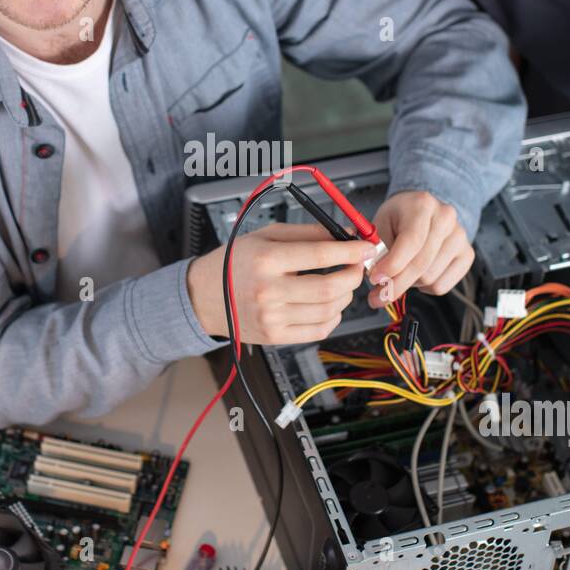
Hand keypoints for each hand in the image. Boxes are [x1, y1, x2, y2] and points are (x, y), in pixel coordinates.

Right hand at [187, 222, 375, 344]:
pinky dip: (334, 317)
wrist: (204, 296)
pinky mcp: (275, 336)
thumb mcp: (266, 236)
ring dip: (346, 296)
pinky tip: (330, 305)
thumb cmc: (235, 262)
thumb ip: (307, 233)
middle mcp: (269, 291)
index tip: (365, 246)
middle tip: (357, 266)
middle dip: (353, 275)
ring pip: (328, 310)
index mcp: (267, 260)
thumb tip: (345, 234)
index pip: (321, 255)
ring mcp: (272, 317)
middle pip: (329, 287)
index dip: (351, 251)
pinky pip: (319, 330)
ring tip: (343, 284)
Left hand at [367, 191, 472, 306]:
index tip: (375, 279)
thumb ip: (378, 250)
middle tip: (377, 295)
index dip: (392, 265)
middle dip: (395, 284)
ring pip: (430, 278)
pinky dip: (424, 288)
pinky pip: (442, 286)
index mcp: (423, 204)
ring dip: (409, 283)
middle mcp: (446, 218)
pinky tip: (417, 274)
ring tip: (401, 272)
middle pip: (421, 264)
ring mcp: (460, 236)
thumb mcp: (380, 224)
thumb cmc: (398, 218)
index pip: (411, 242)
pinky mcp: (467, 254)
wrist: (421, 211)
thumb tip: (379, 279)